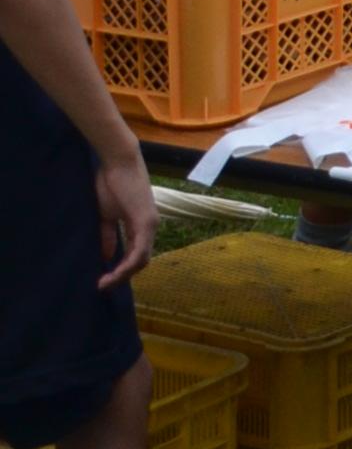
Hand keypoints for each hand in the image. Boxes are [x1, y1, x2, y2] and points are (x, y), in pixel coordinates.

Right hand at [94, 149, 154, 288]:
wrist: (118, 161)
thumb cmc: (111, 183)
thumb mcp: (107, 215)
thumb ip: (108, 235)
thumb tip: (107, 257)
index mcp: (142, 225)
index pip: (137, 255)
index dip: (121, 270)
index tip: (103, 281)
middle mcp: (151, 227)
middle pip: (141, 261)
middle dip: (122, 277)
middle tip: (103, 287)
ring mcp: (150, 224)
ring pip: (142, 260)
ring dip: (123, 275)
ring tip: (104, 284)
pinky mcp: (145, 221)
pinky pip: (139, 251)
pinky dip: (126, 266)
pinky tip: (112, 274)